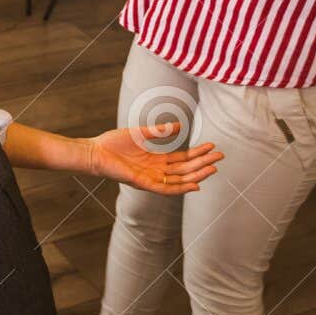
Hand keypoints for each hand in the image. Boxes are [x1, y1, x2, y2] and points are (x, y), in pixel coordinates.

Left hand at [87, 123, 221, 194]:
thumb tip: (180, 126)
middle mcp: (156, 171)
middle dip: (203, 163)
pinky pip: (165, 188)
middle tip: (220, 157)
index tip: (212, 147)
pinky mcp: (143, 183)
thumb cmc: (113, 143)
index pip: (183, 158)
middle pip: (185, 169)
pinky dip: (180, 187)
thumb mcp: (141, 134)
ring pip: (179, 179)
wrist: (95, 151)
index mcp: (156, 160)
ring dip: (196, 174)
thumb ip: (160, 131)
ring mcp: (151, 178)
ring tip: (212, 168)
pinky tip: (194, 184)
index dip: (198, 153)